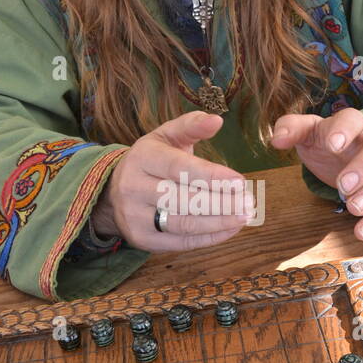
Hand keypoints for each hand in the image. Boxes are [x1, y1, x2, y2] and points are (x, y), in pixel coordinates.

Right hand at [93, 111, 254, 250]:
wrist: (114, 191)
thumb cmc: (153, 160)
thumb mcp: (166, 136)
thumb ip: (191, 125)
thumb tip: (216, 120)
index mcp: (143, 157)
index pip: (179, 168)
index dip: (211, 176)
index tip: (240, 182)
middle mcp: (133, 187)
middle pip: (183, 199)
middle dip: (221, 203)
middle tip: (248, 202)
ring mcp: (135, 216)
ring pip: (184, 223)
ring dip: (219, 222)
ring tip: (244, 216)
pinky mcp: (142, 239)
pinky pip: (181, 242)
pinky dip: (210, 237)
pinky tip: (230, 228)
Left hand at [270, 107, 362, 239]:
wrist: (340, 158)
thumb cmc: (322, 143)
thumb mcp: (305, 133)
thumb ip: (290, 129)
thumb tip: (277, 140)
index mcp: (350, 125)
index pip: (353, 119)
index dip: (346, 130)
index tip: (333, 145)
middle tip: (344, 185)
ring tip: (353, 209)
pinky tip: (362, 233)